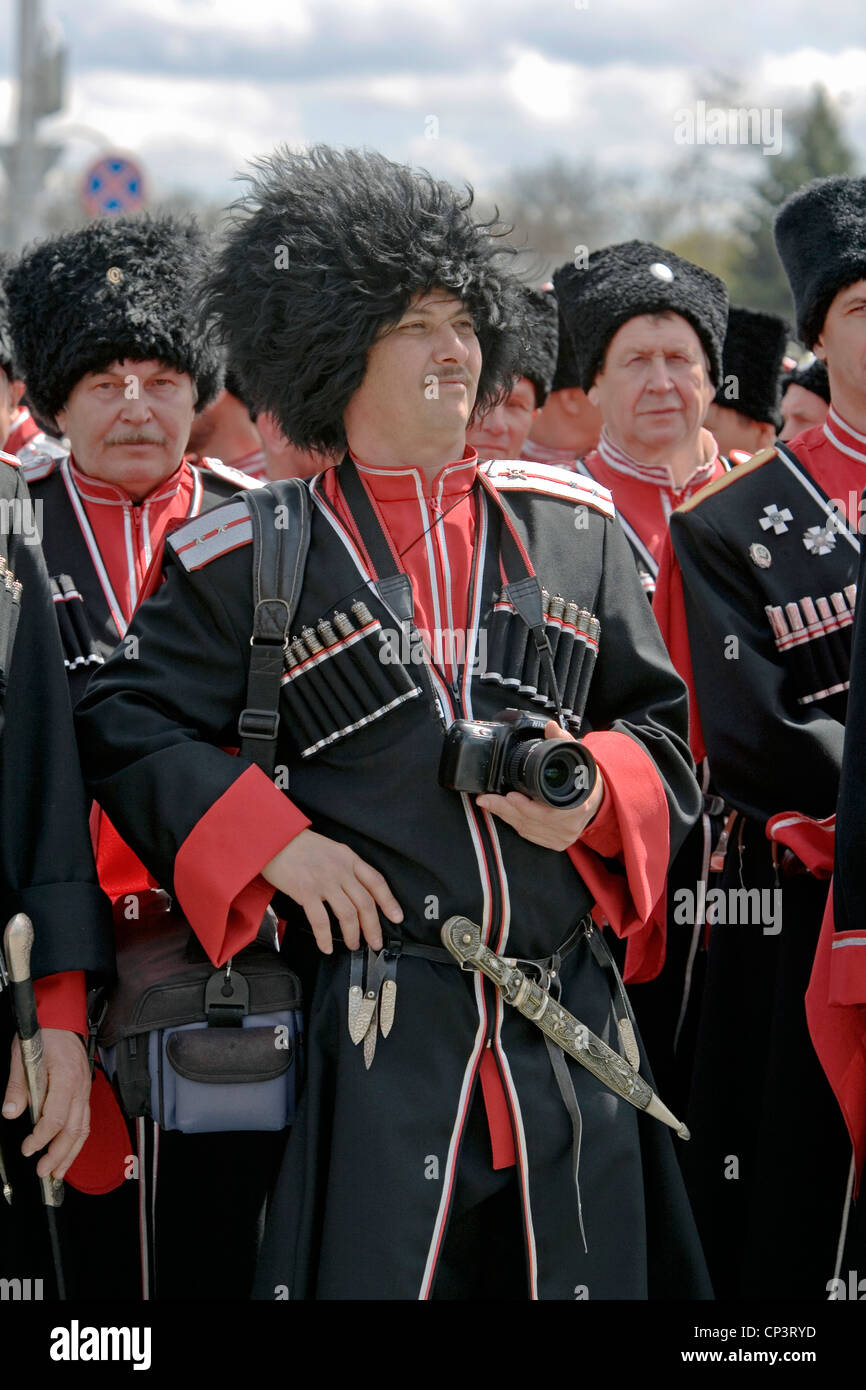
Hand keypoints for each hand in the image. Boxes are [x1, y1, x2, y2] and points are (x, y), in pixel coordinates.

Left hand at [3, 1029, 91, 1179]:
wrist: (62, 1020)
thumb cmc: (43, 1035)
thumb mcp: (21, 1057)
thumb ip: (17, 1087)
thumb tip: (11, 1113)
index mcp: (66, 1078)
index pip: (55, 1118)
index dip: (41, 1138)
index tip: (27, 1148)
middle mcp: (80, 1087)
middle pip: (73, 1130)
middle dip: (58, 1155)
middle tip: (43, 1172)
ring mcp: (85, 1090)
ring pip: (83, 1129)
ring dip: (70, 1153)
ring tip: (58, 1173)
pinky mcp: (84, 1092)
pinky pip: (85, 1121)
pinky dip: (77, 1141)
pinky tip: (68, 1153)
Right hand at [262, 829, 402, 954]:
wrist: (273, 838)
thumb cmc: (299, 845)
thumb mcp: (331, 849)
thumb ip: (345, 867)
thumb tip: (356, 891)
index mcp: (349, 858)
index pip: (376, 881)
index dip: (389, 901)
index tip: (397, 917)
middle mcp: (340, 870)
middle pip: (365, 903)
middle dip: (373, 927)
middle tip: (376, 942)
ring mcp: (324, 881)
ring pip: (348, 914)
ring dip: (353, 934)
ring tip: (353, 945)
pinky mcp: (306, 891)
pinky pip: (320, 920)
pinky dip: (325, 937)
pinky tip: (326, 947)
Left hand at [477, 721, 603, 850]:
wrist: (598, 800)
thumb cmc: (586, 780)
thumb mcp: (579, 758)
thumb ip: (563, 741)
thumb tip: (551, 727)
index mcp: (578, 806)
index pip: (547, 812)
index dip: (525, 806)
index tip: (509, 796)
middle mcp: (570, 825)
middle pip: (531, 822)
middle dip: (505, 810)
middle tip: (487, 799)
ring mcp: (562, 837)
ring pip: (527, 830)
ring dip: (506, 817)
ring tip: (490, 803)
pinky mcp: (555, 843)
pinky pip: (529, 836)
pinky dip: (515, 824)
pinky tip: (503, 813)